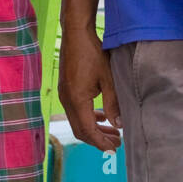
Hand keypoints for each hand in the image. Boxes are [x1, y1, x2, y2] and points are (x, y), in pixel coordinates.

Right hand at [58, 27, 121, 151]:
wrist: (75, 33)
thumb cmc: (92, 52)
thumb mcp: (108, 78)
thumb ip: (113, 103)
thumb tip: (119, 124)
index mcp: (77, 99)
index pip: (88, 130)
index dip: (101, 142)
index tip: (114, 149)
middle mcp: (66, 100)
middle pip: (80, 130)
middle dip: (98, 139)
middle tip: (116, 143)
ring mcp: (64, 94)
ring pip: (77, 121)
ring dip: (94, 129)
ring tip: (113, 132)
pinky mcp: (65, 88)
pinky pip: (75, 111)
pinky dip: (88, 117)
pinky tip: (101, 115)